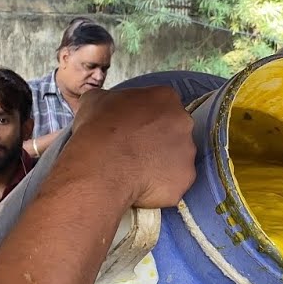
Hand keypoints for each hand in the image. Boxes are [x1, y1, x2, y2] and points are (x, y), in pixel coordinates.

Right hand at [66, 87, 195, 207]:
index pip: (161, 104)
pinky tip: (141, 185)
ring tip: (137, 170)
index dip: (146, 117)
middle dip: (158, 139)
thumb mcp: (94, 101)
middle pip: (174, 130)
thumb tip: (106, 106)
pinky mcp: (185, 178)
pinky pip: (174, 182)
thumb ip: (109, 100)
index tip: (134, 127)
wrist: (102, 167)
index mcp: (165, 98)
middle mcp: (183, 122)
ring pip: (177, 158)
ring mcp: (187, 152)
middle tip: (136, 150)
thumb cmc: (98, 130)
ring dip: (161, 163)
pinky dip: (161, 185)